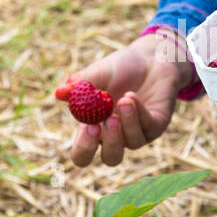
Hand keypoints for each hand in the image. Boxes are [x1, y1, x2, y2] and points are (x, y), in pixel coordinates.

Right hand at [64, 31, 193, 166]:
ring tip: (124, 98)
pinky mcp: (156, 126)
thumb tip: (59, 93)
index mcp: (94, 129)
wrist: (150, 57)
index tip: (89, 127)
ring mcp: (137, 133)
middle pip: (111, 158)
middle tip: (109, 119)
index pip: (84, 154)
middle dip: (111, 142)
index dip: (85, 148)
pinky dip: (139, 112)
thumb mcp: (97, 73)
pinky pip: (148, 127)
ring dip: (128, 122)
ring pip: (132, 143)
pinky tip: (132, 96)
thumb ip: (80, 85)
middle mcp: (116, 137)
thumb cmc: (120, 68)